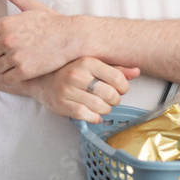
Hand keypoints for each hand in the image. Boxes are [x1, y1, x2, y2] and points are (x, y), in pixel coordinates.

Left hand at [0, 0, 73, 82]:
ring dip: (2, 67)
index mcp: (5, 23)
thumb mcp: (31, 5)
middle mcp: (7, 40)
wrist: (72, 37)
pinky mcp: (25, 71)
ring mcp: (16, 57)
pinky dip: (10, 76)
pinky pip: (6, 79)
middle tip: (4, 54)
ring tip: (12, 62)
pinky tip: (19, 71)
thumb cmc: (52, 21)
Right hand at [23, 57, 139, 122]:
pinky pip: (89, 116)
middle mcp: (77, 75)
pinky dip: (95, 117)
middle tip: (109, 98)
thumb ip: (115, 68)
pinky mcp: (62, 105)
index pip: (118, 78)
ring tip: (100, 105)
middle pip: (111, 95)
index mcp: (86, 61)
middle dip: (114, 100)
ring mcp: (68, 91)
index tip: (119, 88)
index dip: (124, 87)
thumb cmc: (71, 70)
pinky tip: (92, 113)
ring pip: (101, 108)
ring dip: (105, 110)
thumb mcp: (92, 64)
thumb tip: (137, 70)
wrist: (41, 80)